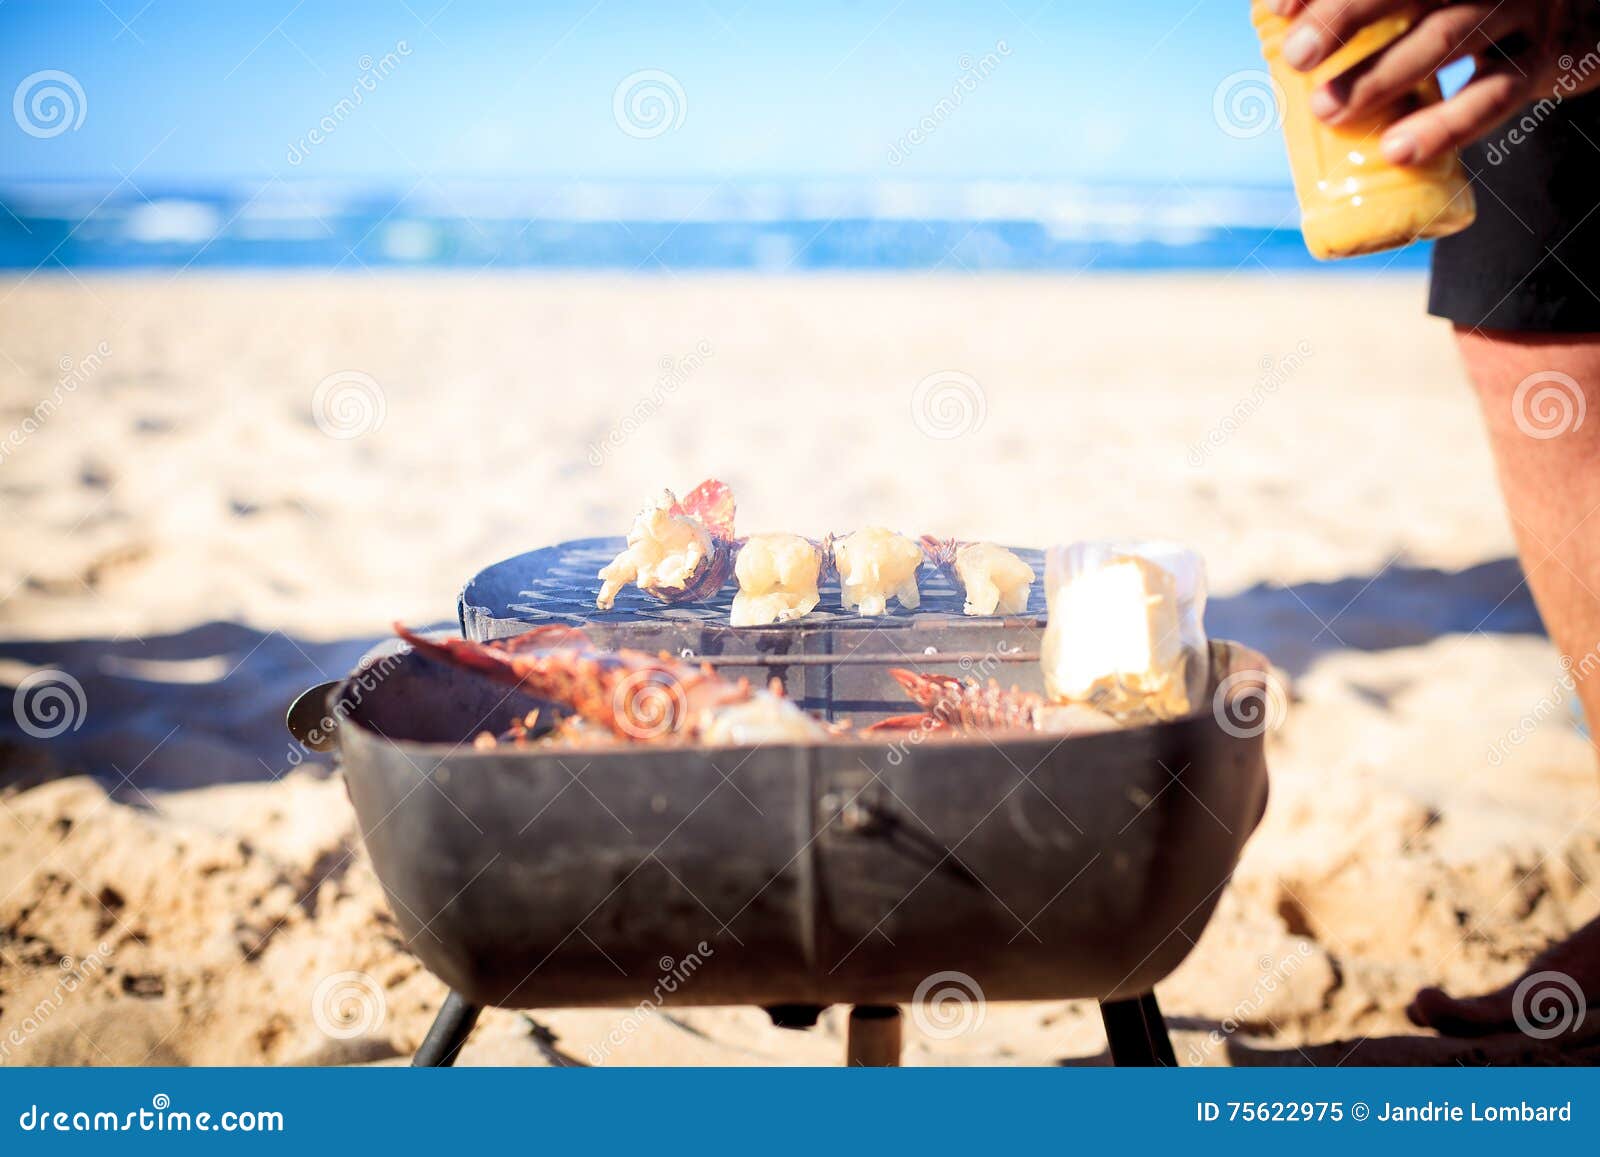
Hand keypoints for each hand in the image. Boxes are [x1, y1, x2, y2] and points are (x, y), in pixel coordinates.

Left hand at [1271, 0, 1599, 164]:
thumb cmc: (1479, 5)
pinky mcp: (1542, 61)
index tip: (1275, 12)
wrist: (1585, 21)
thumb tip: (1279, 16)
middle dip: (1346, 17)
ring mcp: (1520, 8)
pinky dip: (1441, 127)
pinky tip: (1396, 150)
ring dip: (1381, 75)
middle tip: (1296, 57)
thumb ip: (1380, 7)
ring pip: (1446, 37)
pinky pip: (1490, 97)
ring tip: (1327, 109)